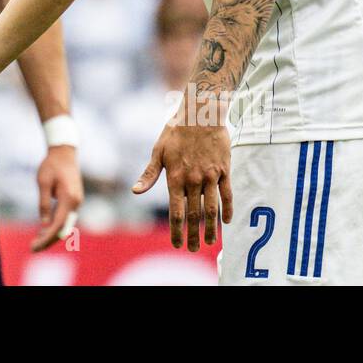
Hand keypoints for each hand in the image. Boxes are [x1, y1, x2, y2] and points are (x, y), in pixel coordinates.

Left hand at [31, 145, 83, 250]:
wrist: (64, 153)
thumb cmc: (51, 165)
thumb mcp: (43, 182)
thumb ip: (44, 204)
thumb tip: (44, 224)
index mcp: (69, 198)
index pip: (58, 225)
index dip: (46, 237)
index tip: (34, 245)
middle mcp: (76, 203)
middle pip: (64, 229)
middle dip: (49, 240)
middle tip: (33, 248)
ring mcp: (77, 202)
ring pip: (66, 225)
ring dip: (52, 234)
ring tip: (36, 241)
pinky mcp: (74, 201)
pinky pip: (66, 218)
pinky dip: (56, 226)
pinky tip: (44, 230)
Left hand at [134, 118, 231, 251]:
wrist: (200, 113)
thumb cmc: (175, 131)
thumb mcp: (158, 151)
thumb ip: (149, 175)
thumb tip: (135, 192)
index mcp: (175, 177)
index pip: (176, 211)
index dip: (176, 230)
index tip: (176, 244)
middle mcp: (193, 180)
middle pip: (194, 214)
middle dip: (193, 234)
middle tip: (193, 249)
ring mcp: (210, 176)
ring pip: (211, 208)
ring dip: (211, 227)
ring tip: (210, 242)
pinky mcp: (224, 170)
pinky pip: (227, 194)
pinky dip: (227, 209)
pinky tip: (226, 221)